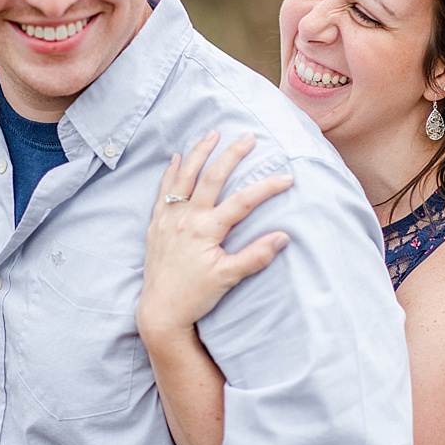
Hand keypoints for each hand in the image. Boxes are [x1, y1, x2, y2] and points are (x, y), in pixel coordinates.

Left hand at [136, 131, 293, 344]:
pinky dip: (171, 172)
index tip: (287, 177)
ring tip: (212, 134)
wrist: (160, 310)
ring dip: (199, 153)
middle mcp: (186, 218)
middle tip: (248, 137)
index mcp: (206, 230)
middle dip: (232, 155)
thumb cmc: (195, 296)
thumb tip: (283, 236)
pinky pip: (163, 190)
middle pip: (212, 178)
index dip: (266, 187)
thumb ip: (255, 256)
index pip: (243, 202)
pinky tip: (177, 157)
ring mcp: (169, 219)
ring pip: (185, 177)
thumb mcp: (228, 278)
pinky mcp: (156, 224)